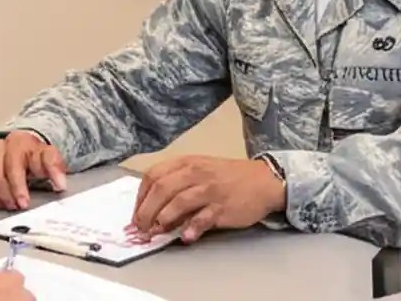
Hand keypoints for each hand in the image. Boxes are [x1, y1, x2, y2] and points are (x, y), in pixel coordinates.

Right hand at [0, 131, 67, 210]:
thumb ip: (55, 168)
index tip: (24, 202)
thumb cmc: (35, 155)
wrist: (25, 145)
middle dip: (7, 194)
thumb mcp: (49, 157)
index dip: (18, 186)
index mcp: (18, 143)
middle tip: (17, 207)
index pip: (14, 165)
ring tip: (5, 205)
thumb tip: (60, 183)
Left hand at [129, 156, 285, 243]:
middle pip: (161, 189)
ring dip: (163, 220)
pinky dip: (192, 228)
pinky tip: (186, 237)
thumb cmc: (227, 177)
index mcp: (187, 163)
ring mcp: (210, 190)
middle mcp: (196, 173)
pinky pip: (203, 217)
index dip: (140, 197)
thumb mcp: (200, 172)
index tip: (136, 214)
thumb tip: (153, 210)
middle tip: (141, 228)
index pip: (153, 176)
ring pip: (178, 202)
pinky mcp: (223, 207)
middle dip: (146, 211)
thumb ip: (177, 186)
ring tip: (156, 233)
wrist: (263, 181)